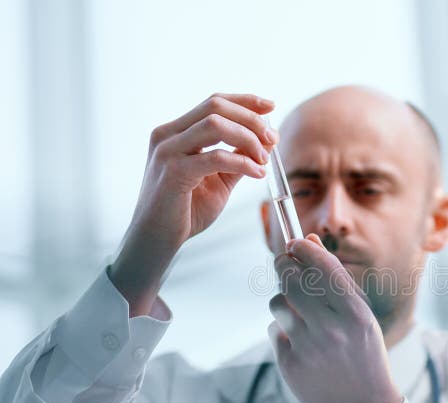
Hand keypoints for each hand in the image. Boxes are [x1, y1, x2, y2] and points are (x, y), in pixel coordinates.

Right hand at [110, 93, 276, 316]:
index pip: (213, 103)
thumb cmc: (186, 210)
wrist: (158, 240)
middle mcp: (167, 135)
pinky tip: (257, 173)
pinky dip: (242, 162)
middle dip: (251, 119)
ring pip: (215, 125)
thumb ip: (238, 158)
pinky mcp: (173, 172)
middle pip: (216, 107)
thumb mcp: (219, 179)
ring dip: (248, 138)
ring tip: (265, 158)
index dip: (245, 101)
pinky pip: (215, 157)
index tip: (271, 107)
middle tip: (273, 139)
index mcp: (176, 132)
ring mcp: (167, 151)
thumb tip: (266, 142)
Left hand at [268, 234, 403, 402]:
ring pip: (278, 303)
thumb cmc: (364, 352)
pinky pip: (274, 331)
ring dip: (283, 299)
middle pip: (292, 281)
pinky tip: (300, 342)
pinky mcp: (290, 365)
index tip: (294, 243)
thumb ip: (336, 278)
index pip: (323, 268)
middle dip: (284, 265)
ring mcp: (309, 349)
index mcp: (356, 314)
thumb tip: (309, 241)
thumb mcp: (361, 314)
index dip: (304, 250)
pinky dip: (283, 330)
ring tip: (296, 310)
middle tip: (284, 262)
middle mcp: (332, 330)